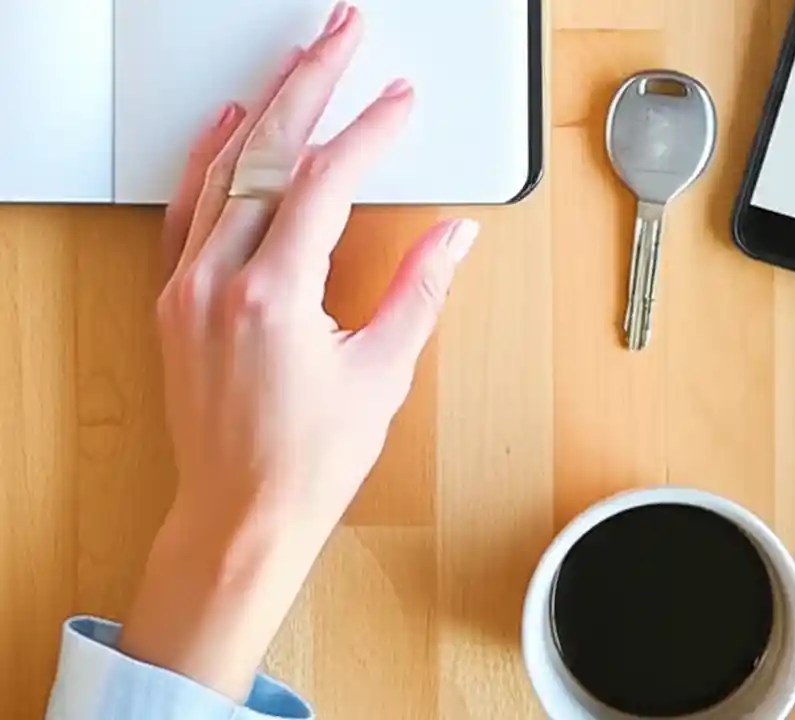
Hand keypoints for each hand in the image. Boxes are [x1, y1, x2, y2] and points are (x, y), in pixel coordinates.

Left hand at [119, 3, 477, 699]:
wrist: (240, 514)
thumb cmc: (307, 461)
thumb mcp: (382, 374)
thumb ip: (419, 293)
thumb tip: (455, 238)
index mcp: (272, 296)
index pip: (325, 182)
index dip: (370, 132)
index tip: (401, 102)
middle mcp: (217, 281)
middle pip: (266, 153)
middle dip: (311, 84)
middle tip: (343, 35)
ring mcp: (187, 286)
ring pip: (222, 169)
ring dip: (266, 108)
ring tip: (300, 61)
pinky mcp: (175, 298)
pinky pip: (186, 207)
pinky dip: (209, 158)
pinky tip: (229, 125)